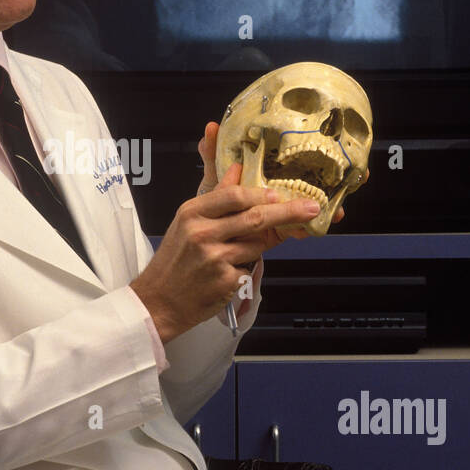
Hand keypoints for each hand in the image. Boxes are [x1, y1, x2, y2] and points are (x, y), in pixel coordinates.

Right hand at [130, 159, 319, 343]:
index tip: (280, 194)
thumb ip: (217, 197)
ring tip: (236, 252)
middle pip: (255, 218)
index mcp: (192, 213)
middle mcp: (202, 233)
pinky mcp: (226, 281)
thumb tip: (237, 168)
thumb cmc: (175, 259)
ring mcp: (214, 259)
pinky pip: (250, 268)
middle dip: (288, 212)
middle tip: (310, 208)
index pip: (234, 196)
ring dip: (259, 246)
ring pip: (257, 244)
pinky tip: (228, 273)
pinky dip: (246, 268)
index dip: (261, 194)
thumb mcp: (187, 221)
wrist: (158, 301)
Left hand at [198, 122, 369, 225]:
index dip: (325, 150)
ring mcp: (282, 208)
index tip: (344, 145)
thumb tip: (211, 127)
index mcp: (269, 169)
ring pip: (314, 203)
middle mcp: (280, 186)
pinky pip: (300, 228)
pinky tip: (317, 227)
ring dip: (332, 205)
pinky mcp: (280, 230)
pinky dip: (311, 229)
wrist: (206, 236)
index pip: (301, 156)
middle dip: (340, 176)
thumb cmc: (211, 201)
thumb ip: (213, 156)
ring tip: (341, 209)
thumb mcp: (213, 176)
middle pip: (318, 178)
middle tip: (361, 175)